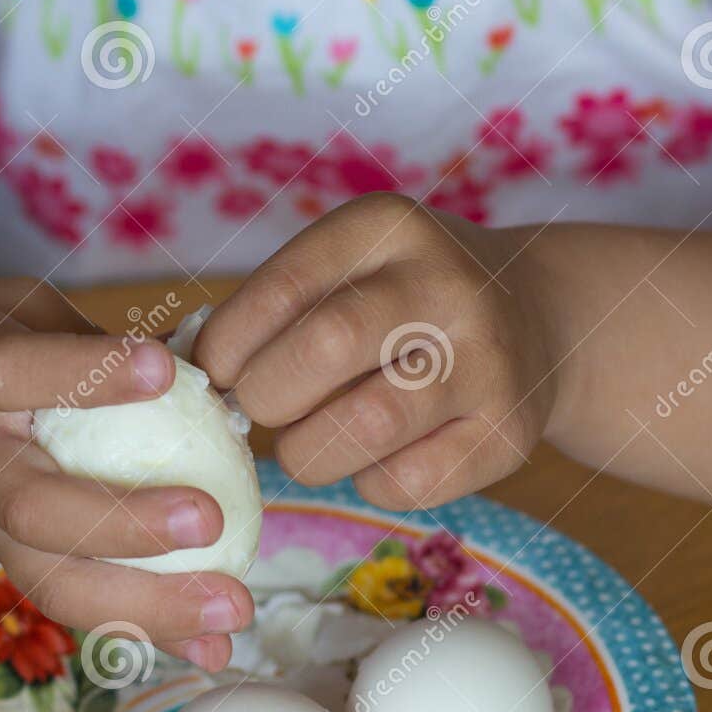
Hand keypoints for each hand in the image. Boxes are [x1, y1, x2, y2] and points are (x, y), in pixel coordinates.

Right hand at [0, 279, 252, 669]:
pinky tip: (210, 649)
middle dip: (123, 522)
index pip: (12, 371)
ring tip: (232, 612)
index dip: (86, 373)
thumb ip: (93, 341)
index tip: (165, 369)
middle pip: (32, 507)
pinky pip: (67, 602)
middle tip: (207, 519)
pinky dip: (143, 631)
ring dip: (148, 605)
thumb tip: (210, 372)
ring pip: (51, 581)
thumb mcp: (5, 312)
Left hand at [196, 193, 561, 509]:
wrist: (539, 319)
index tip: (214, 374)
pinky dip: (367, 483)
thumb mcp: (346, 268)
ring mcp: (486, 361)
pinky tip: (373, 458)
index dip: (228, 345)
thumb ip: (266, 309)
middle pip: (323, 349)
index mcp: (387, 228)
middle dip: (266, 398)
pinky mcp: (508, 433)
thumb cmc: (399, 302)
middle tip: (262, 412)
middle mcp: (446, 284)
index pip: (283, 287)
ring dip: (308, 452)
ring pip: (364, 424)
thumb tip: (172, 369)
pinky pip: (406, 482)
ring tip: (307, 443)